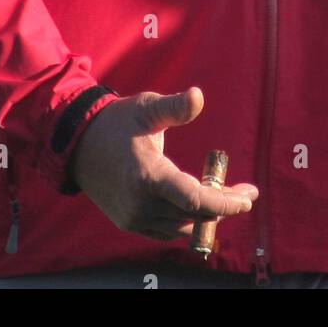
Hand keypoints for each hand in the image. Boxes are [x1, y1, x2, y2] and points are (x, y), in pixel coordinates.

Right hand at [69, 86, 258, 240]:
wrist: (78, 143)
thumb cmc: (117, 121)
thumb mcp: (147, 108)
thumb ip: (174, 107)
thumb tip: (198, 96)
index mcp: (147, 176)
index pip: (195, 200)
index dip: (226, 202)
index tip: (249, 197)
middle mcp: (140, 204)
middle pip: (194, 215)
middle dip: (224, 206)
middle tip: (246, 192)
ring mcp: (133, 217)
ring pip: (182, 227)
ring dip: (208, 215)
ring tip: (229, 196)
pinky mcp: (129, 222)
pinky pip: (167, 230)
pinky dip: (187, 221)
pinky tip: (202, 206)